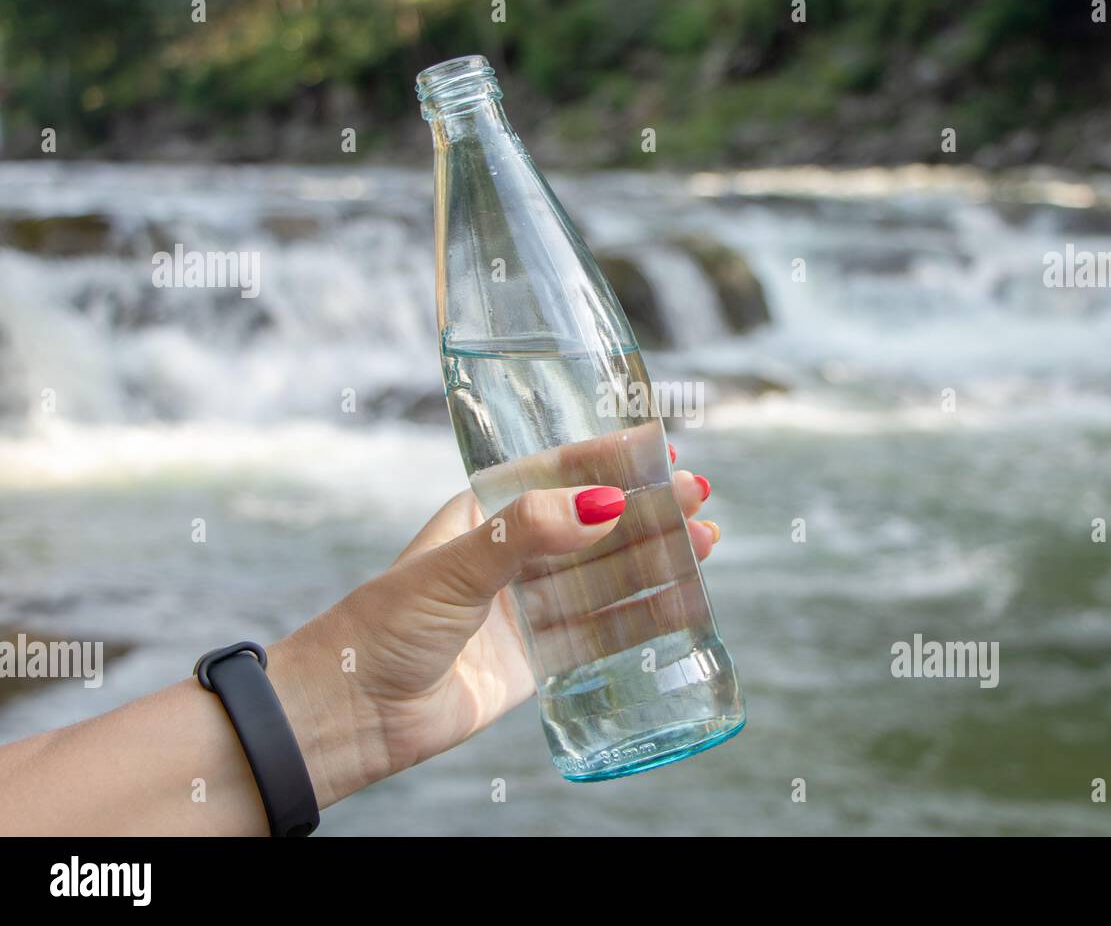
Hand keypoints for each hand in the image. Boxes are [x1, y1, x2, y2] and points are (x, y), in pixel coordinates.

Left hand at [271, 453, 718, 805]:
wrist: (354, 713)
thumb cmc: (383, 627)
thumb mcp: (454, 568)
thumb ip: (526, 534)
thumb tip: (603, 504)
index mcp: (485, 516)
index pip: (559, 475)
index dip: (611, 461)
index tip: (659, 449)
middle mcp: (512, 556)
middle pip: (594, 523)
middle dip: (646, 508)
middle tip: (696, 494)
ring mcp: (529, 607)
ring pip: (606, 574)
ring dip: (654, 557)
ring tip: (704, 541)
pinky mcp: (540, 657)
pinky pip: (601, 630)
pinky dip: (642, 614)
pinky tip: (680, 599)